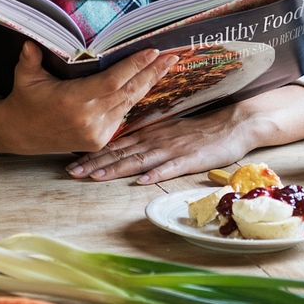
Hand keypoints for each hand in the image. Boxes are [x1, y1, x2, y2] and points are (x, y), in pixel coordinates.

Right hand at [0, 42, 176, 154]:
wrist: (20, 134)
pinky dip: (133, 98)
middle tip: (171, 56)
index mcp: (74, 101)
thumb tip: (32, 40)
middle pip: (128, 92)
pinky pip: (121, 115)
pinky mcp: (99, 140)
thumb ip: (31, 57)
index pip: (113, 81)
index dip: (134, 67)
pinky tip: (145, 83)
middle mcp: (89, 119)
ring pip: (128, 104)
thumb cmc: (25, 99)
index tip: (153, 52)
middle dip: (151, 73)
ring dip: (147, 84)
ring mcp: (96, 133)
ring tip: (164, 66)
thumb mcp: (25, 75)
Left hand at [65, 84, 303, 183]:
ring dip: (116, 168)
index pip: (116, 144)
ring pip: (139, 160)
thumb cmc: (199, 130)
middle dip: (94, 162)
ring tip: (95, 177)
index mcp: (149, 132)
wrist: (232, 123)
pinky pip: (171, 167)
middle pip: (120, 152)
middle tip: (71, 172)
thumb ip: (146, 138)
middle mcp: (155, 139)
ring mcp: (172, 149)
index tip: (71, 162)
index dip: (93, 153)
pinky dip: (156, 173)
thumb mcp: (167, 130)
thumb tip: (121, 147)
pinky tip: (142, 180)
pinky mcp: (190, 158)